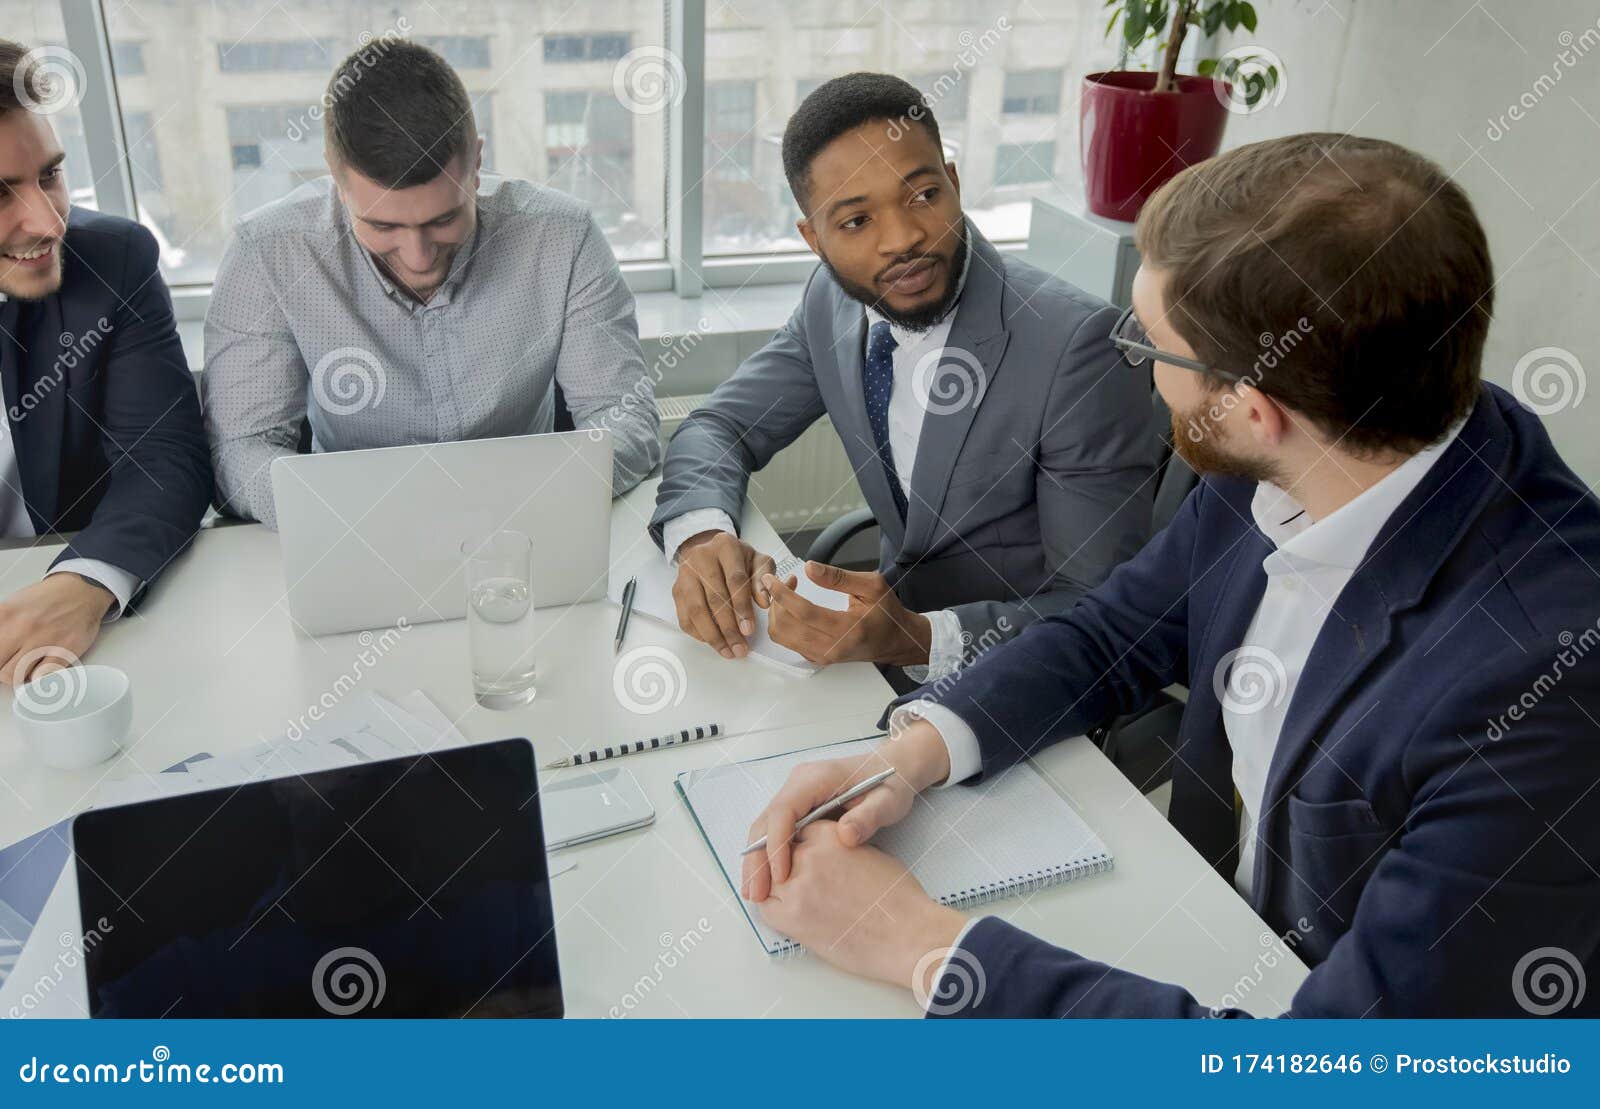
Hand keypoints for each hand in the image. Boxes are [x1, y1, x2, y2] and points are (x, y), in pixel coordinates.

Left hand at [0, 574, 113, 684]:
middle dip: (2, 668)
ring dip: (19, 675)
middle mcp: (22, 628)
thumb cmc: (47, 600)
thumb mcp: (11, 605)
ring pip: (15, 677)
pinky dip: (40, 677)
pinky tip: (41, 667)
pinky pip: (42, 677)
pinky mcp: (65, 651)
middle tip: (10, 663)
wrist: (81, 591)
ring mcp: (44, 641)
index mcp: (5, 615)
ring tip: (25, 666)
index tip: (2, 657)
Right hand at [672, 530, 776, 658]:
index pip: (734, 580)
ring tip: (728, 651)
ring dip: (713, 635)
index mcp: (725, 546)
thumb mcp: (757, 561)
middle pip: (714, 598)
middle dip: (728, 628)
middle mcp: (701, 557)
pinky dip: (699, 634)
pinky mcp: (677, 590)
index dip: (742, 607)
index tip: (749, 629)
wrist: (710, 550)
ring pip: (696, 610)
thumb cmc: (738, 559)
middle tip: (740, 648)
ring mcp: (685, 574)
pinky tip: (714, 642)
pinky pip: (685, 617)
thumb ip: (764, 579)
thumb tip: (764, 603)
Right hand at [741, 718, 950, 901]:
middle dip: (757, 858)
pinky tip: (769, 881)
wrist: (894, 768)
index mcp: (816, 778)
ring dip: (758, 860)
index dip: (777, 844)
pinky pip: (776, 831)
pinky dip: (769, 856)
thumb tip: (845, 836)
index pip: (783, 810)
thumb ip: (867, 817)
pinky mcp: (799, 807)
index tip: (780, 876)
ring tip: (755, 894)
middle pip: (766, 821)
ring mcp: (796, 794)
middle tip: (754, 893)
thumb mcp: (887, 801)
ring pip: (766, 828)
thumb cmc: (891, 783)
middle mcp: (798, 784)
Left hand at [760, 820, 966, 994]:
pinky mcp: (792, 918)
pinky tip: (788, 913)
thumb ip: (840, 847)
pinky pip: (766, 908)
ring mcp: (797, 887)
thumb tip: (826, 853)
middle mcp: (809, 856)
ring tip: (793, 898)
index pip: (798, 830)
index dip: (799, 844)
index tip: (800, 854)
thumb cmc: (898, 898)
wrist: (907, 935)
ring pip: (769, 880)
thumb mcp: (869, 854)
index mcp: (830, 836)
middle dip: (785, 864)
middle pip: (780, 853)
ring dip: (776, 887)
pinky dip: (771, 909)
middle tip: (794, 878)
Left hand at [761, 562, 930, 667]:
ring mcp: (823, 656)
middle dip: (776, 601)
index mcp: (847, 630)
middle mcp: (832, 648)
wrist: (894, 641)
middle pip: (786, 627)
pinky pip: (789, 642)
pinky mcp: (817, 659)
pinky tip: (791, 607)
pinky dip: (782, 623)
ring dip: (777, 612)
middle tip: (782, 581)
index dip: (783, 594)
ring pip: (782, 637)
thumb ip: (839, 577)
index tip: (771, 579)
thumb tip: (809, 568)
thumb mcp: (871, 586)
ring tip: (787, 593)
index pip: (804, 613)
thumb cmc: (886, 613)